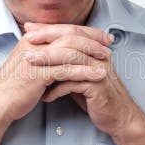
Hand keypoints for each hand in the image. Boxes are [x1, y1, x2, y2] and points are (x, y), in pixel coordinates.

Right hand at [0, 23, 112, 126]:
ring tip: (107, 58)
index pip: (63, 29)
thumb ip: (45, 55)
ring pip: (70, 50)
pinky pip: (67, 69)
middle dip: (92, 38)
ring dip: (91, 53)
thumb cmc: (13, 87)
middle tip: (109, 43)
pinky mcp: (39, 74)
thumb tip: (62, 53)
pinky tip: (98, 75)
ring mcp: (36, 58)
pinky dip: (85, 71)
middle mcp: (34, 44)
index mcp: (32, 39)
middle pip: (69, 35)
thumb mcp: (29, 65)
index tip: (101, 36)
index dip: (85, 31)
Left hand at [24, 23, 141, 136]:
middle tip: (27, 40)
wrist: (117, 116)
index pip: (70, 31)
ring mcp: (100, 70)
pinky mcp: (99, 87)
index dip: (49, 28)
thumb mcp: (77, 74)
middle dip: (47, 38)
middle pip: (71, 39)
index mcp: (94, 49)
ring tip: (30, 63)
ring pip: (72, 58)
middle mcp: (99, 56)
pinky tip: (45, 95)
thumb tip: (41, 50)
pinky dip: (57, 89)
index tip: (29, 28)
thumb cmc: (94, 95)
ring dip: (48, 60)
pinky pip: (74, 83)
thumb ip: (64, 62)